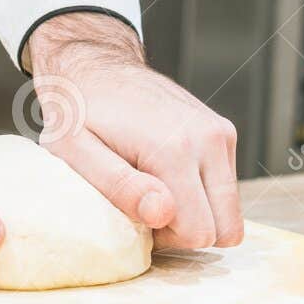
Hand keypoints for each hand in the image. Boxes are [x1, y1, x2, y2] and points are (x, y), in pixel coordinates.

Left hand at [23, 12, 242, 250]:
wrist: (95, 65)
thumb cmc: (78, 112)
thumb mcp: (75, 153)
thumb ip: (119, 186)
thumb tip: (163, 214)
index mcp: (175, 149)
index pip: (198, 233)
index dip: (164, 238)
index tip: (133, 214)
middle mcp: (209, 139)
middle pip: (224, 228)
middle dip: (185, 230)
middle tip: (142, 205)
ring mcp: (221, 134)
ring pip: (228, 212)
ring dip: (194, 213)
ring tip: (151, 189)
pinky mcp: (223, 133)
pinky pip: (225, 190)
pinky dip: (200, 195)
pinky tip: (165, 176)